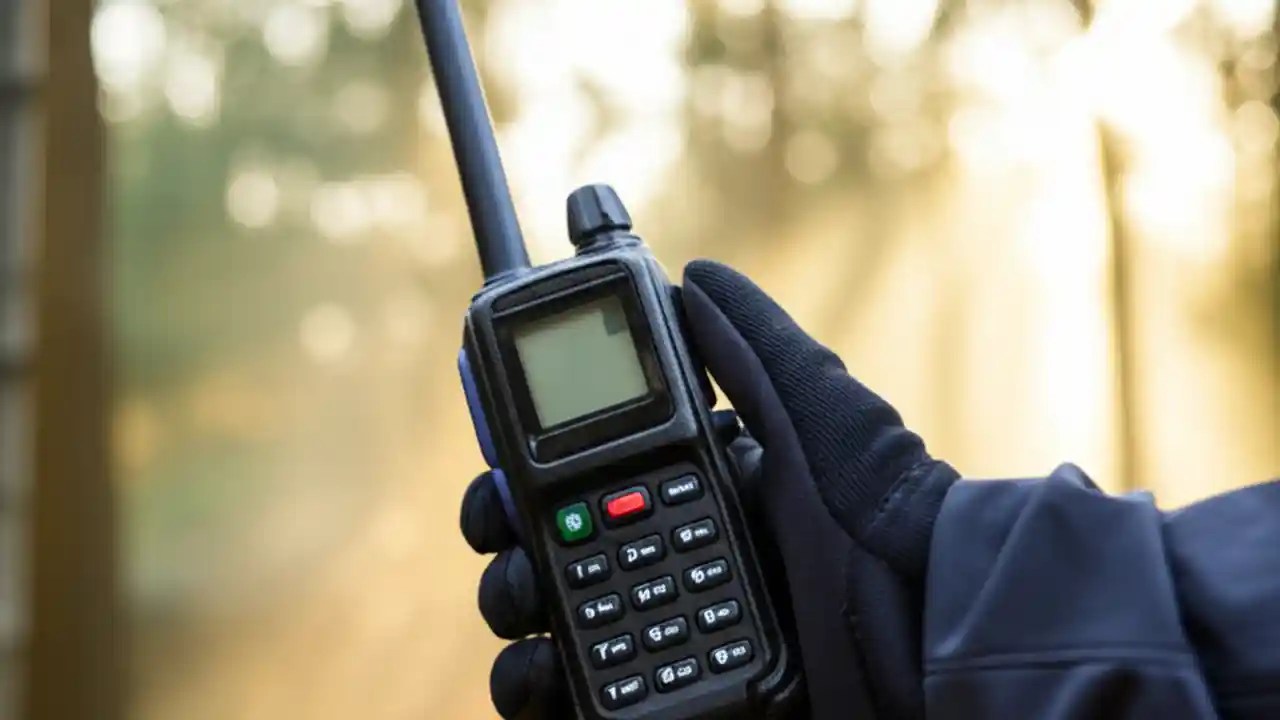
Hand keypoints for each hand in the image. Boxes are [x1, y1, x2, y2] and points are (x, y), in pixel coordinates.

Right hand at [460, 260, 958, 718]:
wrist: (929, 656)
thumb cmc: (884, 533)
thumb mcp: (821, 426)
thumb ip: (758, 355)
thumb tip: (697, 275)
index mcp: (692, 500)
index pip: (579, 481)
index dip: (524, 480)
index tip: (500, 480)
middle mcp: (669, 567)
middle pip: (548, 555)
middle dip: (508, 552)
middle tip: (512, 554)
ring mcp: (664, 638)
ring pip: (550, 629)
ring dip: (514, 616)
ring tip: (529, 619)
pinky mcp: (666, 701)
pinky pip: (576, 700)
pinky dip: (539, 692)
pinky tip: (543, 680)